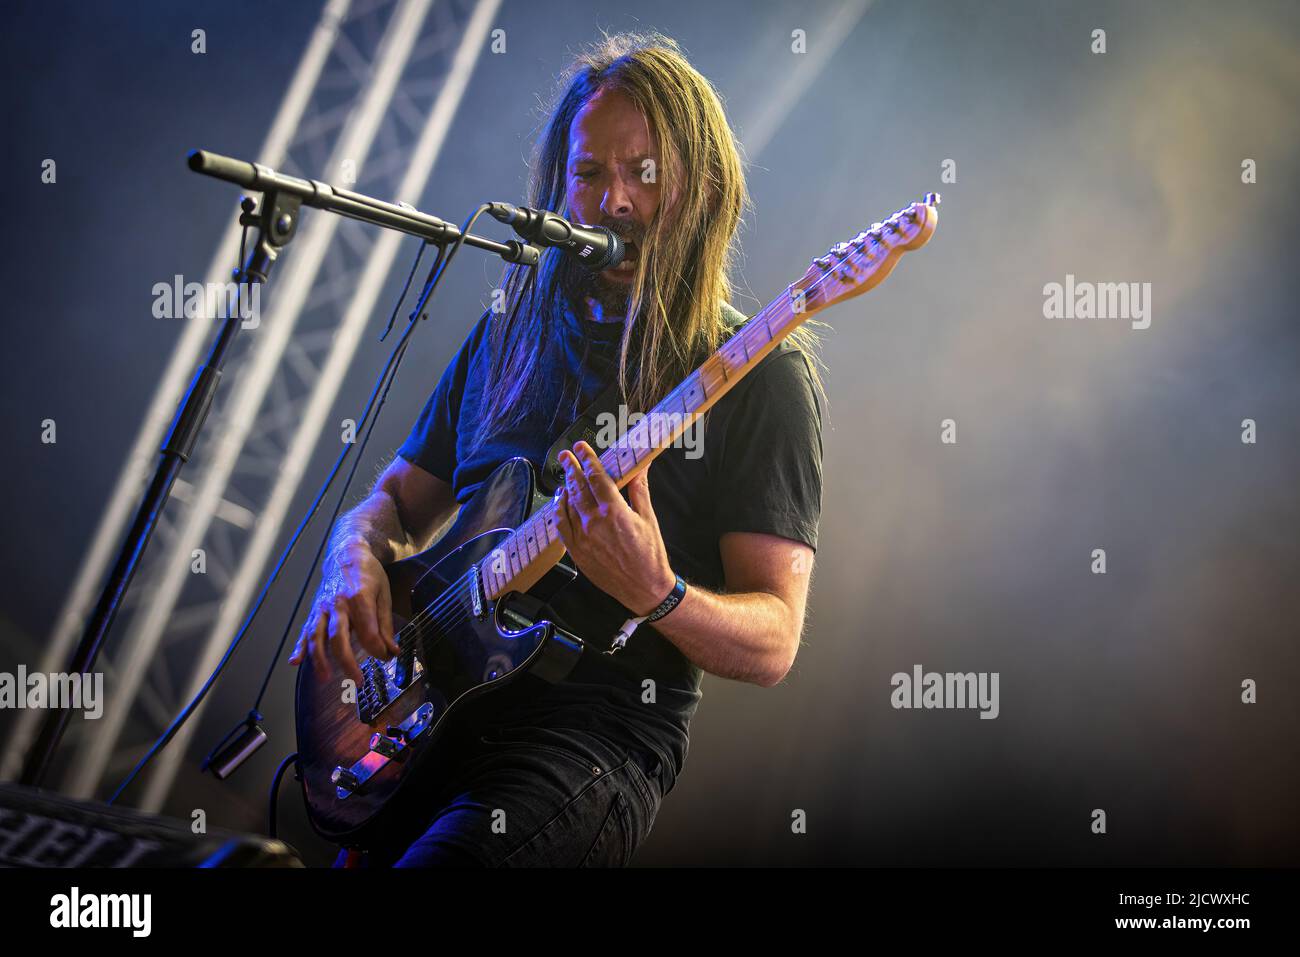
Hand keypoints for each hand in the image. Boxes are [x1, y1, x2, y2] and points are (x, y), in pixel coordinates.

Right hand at [289, 539, 398, 685]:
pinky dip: (299, 648)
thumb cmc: (368, 574)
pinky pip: (305, 631)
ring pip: (317, 636)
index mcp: (358, 598)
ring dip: (319, 659)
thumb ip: (385, 624)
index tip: (387, 657)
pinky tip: (295, 662)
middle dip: (347, 662)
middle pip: (338, 637)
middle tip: (357, 680)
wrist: (346, 554)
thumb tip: (392, 650)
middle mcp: (337, 604)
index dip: (379, 649)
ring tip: (324, 678)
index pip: (368, 632)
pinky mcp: (314, 612)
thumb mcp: (384, 594)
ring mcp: (322, 608)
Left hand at [555, 440, 675, 615]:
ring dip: (565, 487)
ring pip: (567, 505)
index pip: (595, 477)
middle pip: (577, 487)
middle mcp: (594, 523)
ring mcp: (582, 538)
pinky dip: (558, 511)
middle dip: (571, 468)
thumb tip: (641, 466)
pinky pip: (560, 526)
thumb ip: (639, 489)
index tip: (580, 448)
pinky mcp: (576, 552)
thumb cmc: (650, 554)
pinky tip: (561, 502)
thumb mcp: (648, 518)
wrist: (644, 588)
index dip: (587, 459)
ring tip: (566, 476)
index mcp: (614, 511)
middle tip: (566, 455)